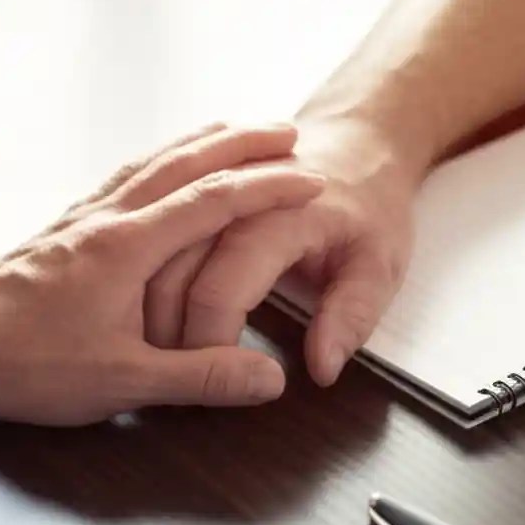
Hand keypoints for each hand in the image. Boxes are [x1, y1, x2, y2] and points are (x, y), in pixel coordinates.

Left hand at [0, 123, 324, 425]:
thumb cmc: (26, 366)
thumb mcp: (121, 382)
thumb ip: (201, 376)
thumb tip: (269, 379)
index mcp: (124, 246)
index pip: (211, 200)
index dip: (265, 187)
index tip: (309, 176)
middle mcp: (102, 220)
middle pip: (180, 164)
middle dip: (237, 143)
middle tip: (282, 128)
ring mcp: (75, 222)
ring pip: (145, 164)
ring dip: (192, 143)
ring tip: (225, 130)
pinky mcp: (56, 234)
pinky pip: (117, 180)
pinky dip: (150, 163)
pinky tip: (149, 172)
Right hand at [145, 116, 422, 386]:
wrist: (356, 138)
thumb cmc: (370, 204)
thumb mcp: (381, 264)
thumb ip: (351, 317)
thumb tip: (321, 370)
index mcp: (276, 221)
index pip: (217, 293)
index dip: (206, 348)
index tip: (214, 386)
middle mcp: (229, 206)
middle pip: (169, 278)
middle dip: (165, 338)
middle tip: (177, 382)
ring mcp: (204, 197)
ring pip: (148, 259)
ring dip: (144, 312)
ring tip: (158, 356)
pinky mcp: (190, 198)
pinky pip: (150, 241)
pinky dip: (143, 281)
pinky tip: (147, 312)